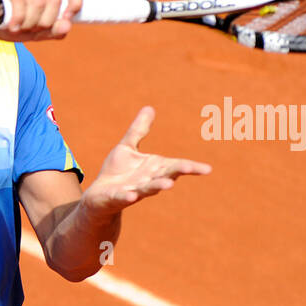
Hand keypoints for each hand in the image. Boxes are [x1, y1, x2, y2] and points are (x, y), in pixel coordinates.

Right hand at [0, 0, 82, 40]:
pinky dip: (16, 18)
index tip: (66, 19)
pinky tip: (8, 24)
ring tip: (14, 27)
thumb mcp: (33, 33)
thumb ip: (52, 30)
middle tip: (27, 29)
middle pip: (54, 1)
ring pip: (38, 2)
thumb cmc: (5, 26)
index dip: (76, 4)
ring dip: (27, 23)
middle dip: (42, 23)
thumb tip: (67, 25)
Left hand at [81, 107, 211, 217]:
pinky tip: (131, 196)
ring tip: (168, 184)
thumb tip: (149, 108)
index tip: (208, 169)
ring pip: (148, 188)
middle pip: (166, 175)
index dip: (191, 167)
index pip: (176, 166)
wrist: (98, 196)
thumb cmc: (116, 173)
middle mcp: (148, 181)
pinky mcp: (116, 198)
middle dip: (178, 172)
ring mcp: (133, 190)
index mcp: (154, 168)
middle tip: (191, 168)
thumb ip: (138, 131)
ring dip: (158, 185)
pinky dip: (128, 197)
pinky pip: (123, 198)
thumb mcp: (127, 147)